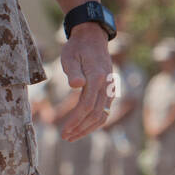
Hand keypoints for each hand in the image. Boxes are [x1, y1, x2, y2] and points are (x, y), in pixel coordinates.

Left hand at [58, 25, 112, 140]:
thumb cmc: (77, 47)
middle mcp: (107, 85)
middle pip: (95, 114)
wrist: (93, 37)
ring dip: (88, 128)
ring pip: (103, 115)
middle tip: (65, 137)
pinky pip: (105, 111)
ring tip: (72, 136)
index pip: (86, 106)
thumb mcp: (69, 55)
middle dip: (80, 129)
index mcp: (97, 76)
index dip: (75, 121)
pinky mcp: (109, 90)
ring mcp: (110, 88)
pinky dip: (95, 122)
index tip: (64, 131)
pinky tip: (83, 127)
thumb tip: (76, 85)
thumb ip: (73, 71)